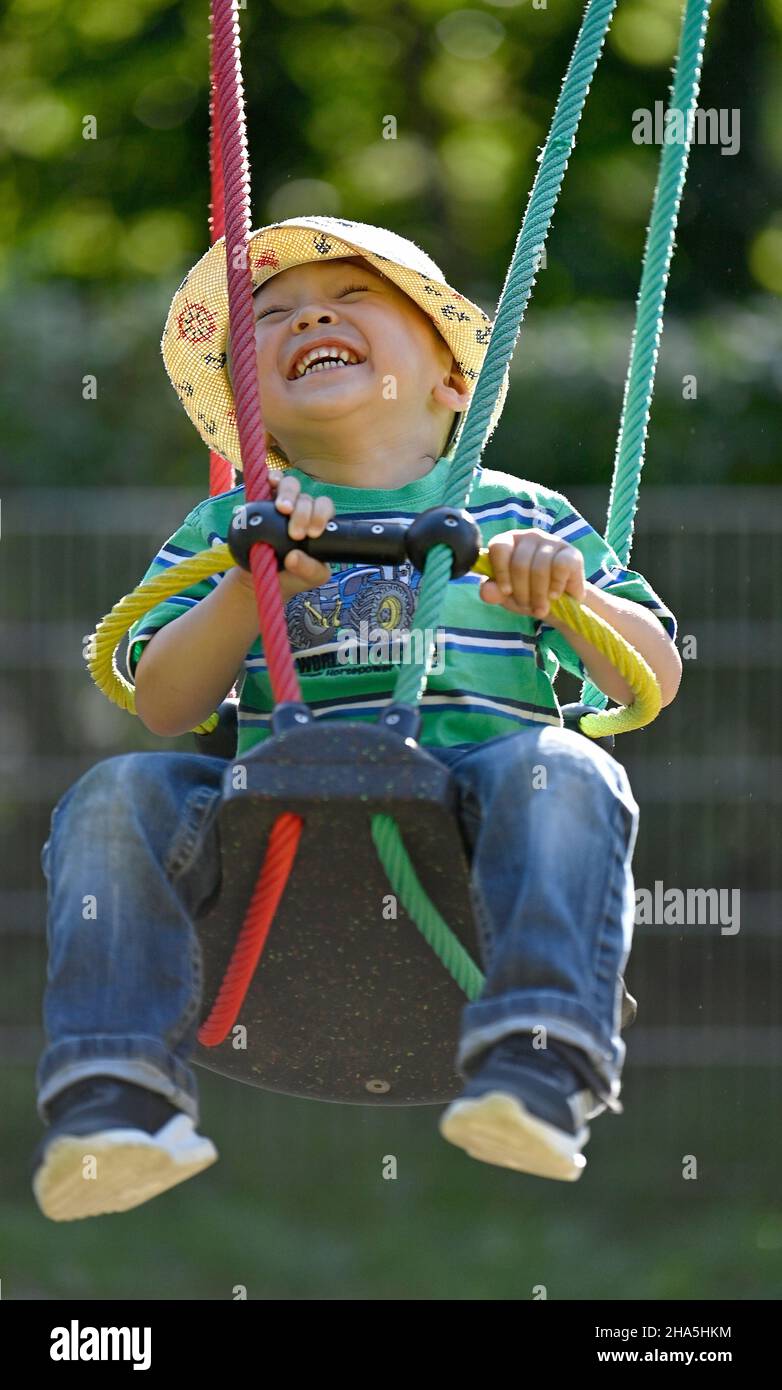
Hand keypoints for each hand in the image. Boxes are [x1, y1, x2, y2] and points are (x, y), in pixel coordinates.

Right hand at [232, 471, 335, 601]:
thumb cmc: (292, 576)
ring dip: (288, 494)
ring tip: (282, 509)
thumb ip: (309, 570)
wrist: (260, 579)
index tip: (312, 534)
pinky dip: (271, 478)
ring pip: (290, 484)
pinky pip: (268, 481)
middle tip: (294, 533)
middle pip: (307, 497)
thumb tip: (293, 557)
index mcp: (317, 523)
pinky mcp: (261, 499)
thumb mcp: (310, 578)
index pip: (324, 509)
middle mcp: (302, 509)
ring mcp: (281, 502)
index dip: (320, 516)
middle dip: (303, 512)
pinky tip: (271, 482)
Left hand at [478, 528, 585, 619]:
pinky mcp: (571, 553)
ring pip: (540, 568)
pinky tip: (555, 595)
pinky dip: (556, 586)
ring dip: (539, 595)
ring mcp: (552, 541)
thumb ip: (493, 592)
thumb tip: (486, 591)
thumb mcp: (506, 596)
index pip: (499, 547)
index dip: (501, 572)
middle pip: (520, 563)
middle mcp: (530, 536)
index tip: (506, 592)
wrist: (559, 605)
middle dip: (522, 592)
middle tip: (528, 606)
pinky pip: (560, 567)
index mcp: (509, 542)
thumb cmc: (528, 594)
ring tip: (541, 607)